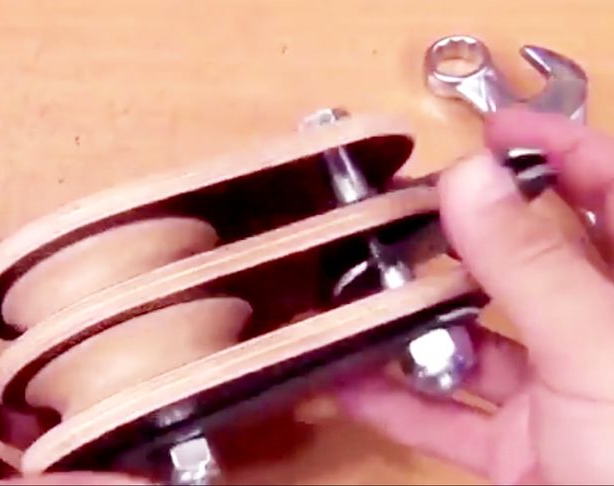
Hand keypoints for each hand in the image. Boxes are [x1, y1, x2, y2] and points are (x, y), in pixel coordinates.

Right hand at [332, 109, 613, 484]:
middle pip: (534, 262)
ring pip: (480, 339)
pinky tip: (344, 377)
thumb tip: (469, 178)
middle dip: (462, 237)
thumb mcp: (600, 354)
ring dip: (416, 321)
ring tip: (356, 288)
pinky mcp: (522, 454)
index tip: (487, 129)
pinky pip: (451, 416)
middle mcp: (608, 339)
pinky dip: (398, 400)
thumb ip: (534, 267)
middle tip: (398, 211)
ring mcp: (566, 399)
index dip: (560, 148)